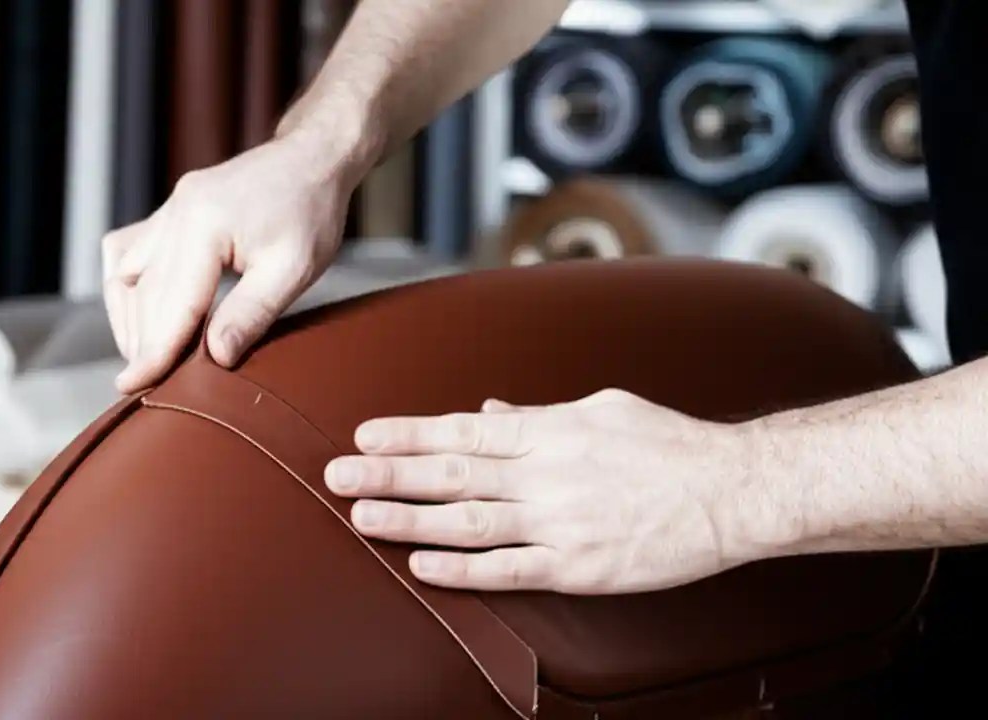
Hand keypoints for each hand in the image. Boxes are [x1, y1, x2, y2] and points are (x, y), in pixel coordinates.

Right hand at [102, 135, 355, 393]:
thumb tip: (217, 358)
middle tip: (146, 386)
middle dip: (142, 343)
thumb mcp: (294, 269)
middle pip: (144, 293)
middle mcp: (176, 213)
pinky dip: (128, 287)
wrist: (313, 159)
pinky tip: (140, 313)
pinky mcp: (171, 212)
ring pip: (124, 273)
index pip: (171, 304)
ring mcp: (169, 210)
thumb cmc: (311, 211)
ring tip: (148, 356)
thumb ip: (252, 313)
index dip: (153, 352)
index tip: (133, 387)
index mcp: (203, 224)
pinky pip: (128, 251)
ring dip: (130, 318)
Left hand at [324, 390, 765, 594]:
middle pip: (453, 473)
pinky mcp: (579, 567)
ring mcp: (561, 522)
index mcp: (552, 431)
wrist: (731, 490)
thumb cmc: (669, 444)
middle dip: (390, 472)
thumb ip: (539, 416)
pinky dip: (462, 568)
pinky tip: (422, 563)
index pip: (463, 431)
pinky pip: (509, 569)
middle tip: (339, 473)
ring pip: (469, 521)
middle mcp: (548, 474)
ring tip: (362, 514)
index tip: (366, 433)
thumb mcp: (602, 409)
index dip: (409, 433)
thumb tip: (488, 415)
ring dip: (410, 517)